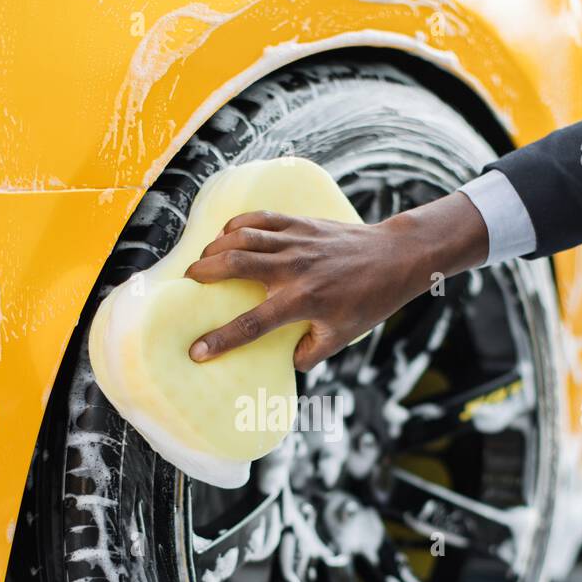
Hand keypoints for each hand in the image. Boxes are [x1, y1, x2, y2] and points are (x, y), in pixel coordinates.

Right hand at [186, 192, 488, 371]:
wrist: (394, 257)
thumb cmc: (369, 299)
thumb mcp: (342, 335)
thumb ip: (311, 351)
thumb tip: (285, 362)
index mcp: (302, 301)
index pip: (252, 325)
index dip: (220, 340)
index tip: (196, 351)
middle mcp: (294, 269)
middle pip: (235, 265)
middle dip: (204, 272)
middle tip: (187, 281)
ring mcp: (296, 241)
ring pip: (243, 237)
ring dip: (216, 246)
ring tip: (202, 258)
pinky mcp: (301, 223)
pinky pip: (261, 218)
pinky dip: (238, 224)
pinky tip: (226, 232)